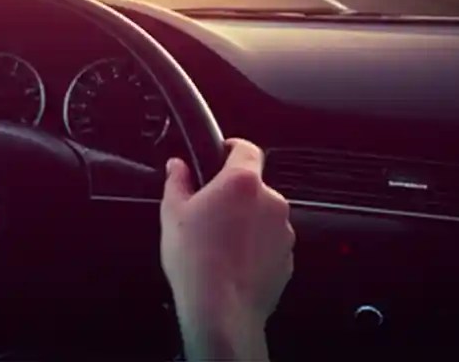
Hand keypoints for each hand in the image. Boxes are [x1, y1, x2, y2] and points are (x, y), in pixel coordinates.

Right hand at [160, 140, 293, 360]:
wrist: (221, 310)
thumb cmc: (196, 261)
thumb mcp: (172, 213)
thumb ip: (177, 181)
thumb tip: (177, 167)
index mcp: (242, 182)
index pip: (246, 148)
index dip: (232, 148)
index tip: (221, 152)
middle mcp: (270, 201)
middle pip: (253, 185)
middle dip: (233, 193)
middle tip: (207, 210)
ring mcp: (282, 231)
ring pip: (262, 215)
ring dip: (245, 221)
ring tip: (218, 241)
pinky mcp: (287, 257)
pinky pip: (269, 241)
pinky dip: (254, 245)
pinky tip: (231, 259)